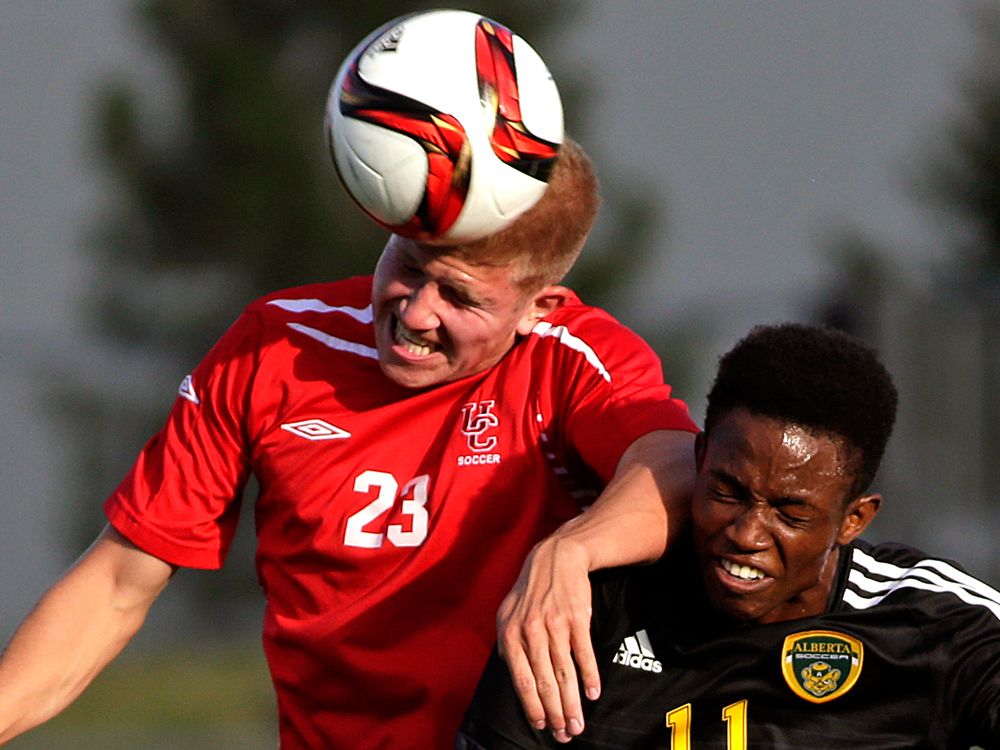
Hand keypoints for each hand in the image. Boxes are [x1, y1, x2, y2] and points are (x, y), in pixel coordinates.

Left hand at [496, 532, 599, 742]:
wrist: (557, 557)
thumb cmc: (531, 590)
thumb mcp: (508, 612)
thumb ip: (507, 644)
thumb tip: (511, 674)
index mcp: (510, 634)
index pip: (522, 681)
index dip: (532, 707)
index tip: (542, 726)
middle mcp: (531, 632)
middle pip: (545, 683)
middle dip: (555, 713)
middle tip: (564, 734)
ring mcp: (555, 625)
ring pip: (564, 673)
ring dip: (573, 703)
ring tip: (578, 724)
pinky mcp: (577, 619)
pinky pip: (584, 654)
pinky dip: (590, 676)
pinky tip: (593, 694)